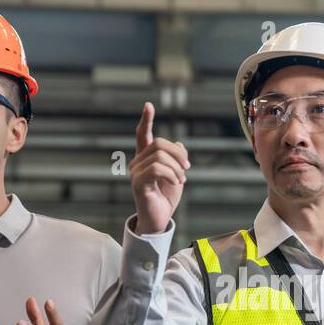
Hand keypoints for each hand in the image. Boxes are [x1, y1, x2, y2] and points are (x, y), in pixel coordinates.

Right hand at [130, 101, 188, 234]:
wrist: (160, 219)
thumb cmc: (166, 198)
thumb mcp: (177, 174)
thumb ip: (177, 159)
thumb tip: (179, 144)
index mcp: (146, 159)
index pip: (142, 135)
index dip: (146, 120)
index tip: (148, 105)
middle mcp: (137, 162)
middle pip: (158, 143)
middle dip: (177, 153)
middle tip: (187, 167)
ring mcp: (136, 172)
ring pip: (159, 156)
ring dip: (177, 168)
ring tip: (181, 180)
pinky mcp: (138, 183)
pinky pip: (157, 169)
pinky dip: (171, 174)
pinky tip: (177, 183)